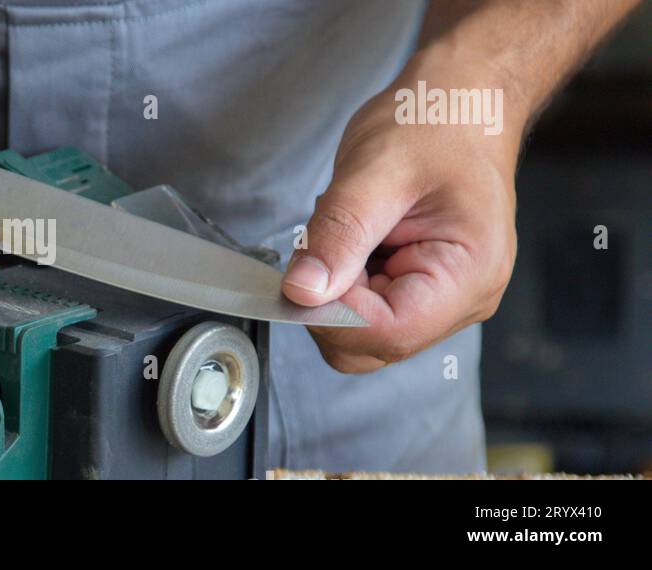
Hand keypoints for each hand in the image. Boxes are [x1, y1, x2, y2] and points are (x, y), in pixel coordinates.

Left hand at [281, 55, 519, 372]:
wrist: (462, 101)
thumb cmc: (435, 123)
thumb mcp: (376, 171)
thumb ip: (338, 235)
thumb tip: (301, 293)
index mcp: (469, 275)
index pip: (387, 334)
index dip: (333, 314)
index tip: (309, 268)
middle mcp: (463, 300)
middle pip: (371, 345)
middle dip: (331, 301)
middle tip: (330, 238)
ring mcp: (442, 299)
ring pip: (360, 331)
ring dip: (336, 286)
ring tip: (354, 227)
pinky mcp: (420, 289)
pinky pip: (364, 308)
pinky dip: (343, 277)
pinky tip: (358, 235)